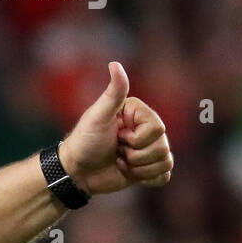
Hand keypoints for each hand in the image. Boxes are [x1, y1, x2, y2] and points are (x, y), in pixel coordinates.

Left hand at [58, 61, 172, 196]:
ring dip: (139, 168)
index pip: (158, 129)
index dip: (136, 139)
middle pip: (163, 147)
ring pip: (165, 162)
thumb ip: (113, 93)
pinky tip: (131, 174)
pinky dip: (148, 178)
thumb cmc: (84, 141)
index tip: (117, 137)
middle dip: (137, 156)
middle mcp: (147, 130)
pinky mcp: (148, 168)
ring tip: (121, 162)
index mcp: (140, 114)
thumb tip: (115, 64)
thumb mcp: (97, 116)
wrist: (77, 172)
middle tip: (117, 151)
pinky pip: (164, 175)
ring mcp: (148, 149)